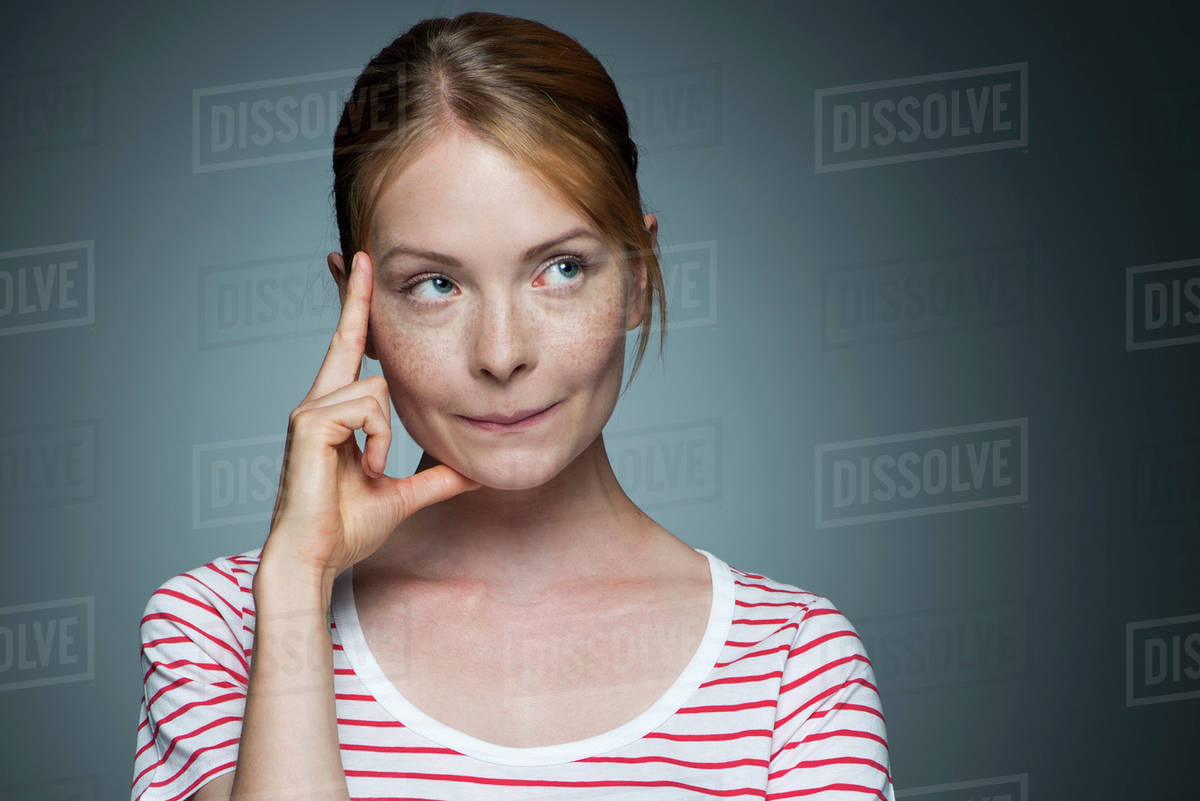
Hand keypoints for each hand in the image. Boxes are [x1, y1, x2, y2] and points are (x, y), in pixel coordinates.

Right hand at [261, 250, 480, 585]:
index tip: (361, 271)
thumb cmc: (346, 528)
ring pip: (377, 388)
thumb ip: (435, 480)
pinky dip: (377, 441)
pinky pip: (367, 409)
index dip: (356, 310)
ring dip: (387, 433)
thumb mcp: (402, 496)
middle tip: (361, 253)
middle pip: (347, 336)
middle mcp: (319, 400)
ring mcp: (311, 408)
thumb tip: (470, 473)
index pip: (350, 350)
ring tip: (372, 469)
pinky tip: (365, 468)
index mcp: (338, 412)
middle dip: (354, 294)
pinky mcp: (310, 422)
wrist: (315, 557)